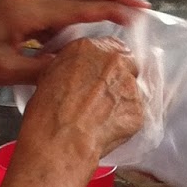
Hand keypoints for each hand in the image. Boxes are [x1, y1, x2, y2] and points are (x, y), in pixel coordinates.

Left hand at [0, 0, 147, 86]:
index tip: (139, 15)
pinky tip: (90, 19)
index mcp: (26, 11)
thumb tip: (76, 66)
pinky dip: (80, 3)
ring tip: (126, 7)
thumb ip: (42, 68)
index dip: (112, 10)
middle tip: (144, 5)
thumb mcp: (3, 71)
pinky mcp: (18, 3)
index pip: (79, 7)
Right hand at [19, 36, 144, 162]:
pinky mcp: (137, 108)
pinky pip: (135, 111)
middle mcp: (113, 61)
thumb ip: (74, 66)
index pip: (110, 46)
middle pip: (127, 63)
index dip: (107, 63)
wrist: (61, 139)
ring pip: (133, 88)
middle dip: (119, 77)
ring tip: (102, 115)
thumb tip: (79, 73)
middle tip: (103, 96)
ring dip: (122, 98)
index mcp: (89, 48)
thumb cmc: (49, 112)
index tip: (103, 73)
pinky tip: (107, 126)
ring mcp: (128, 84)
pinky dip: (125, 119)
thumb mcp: (50, 75)